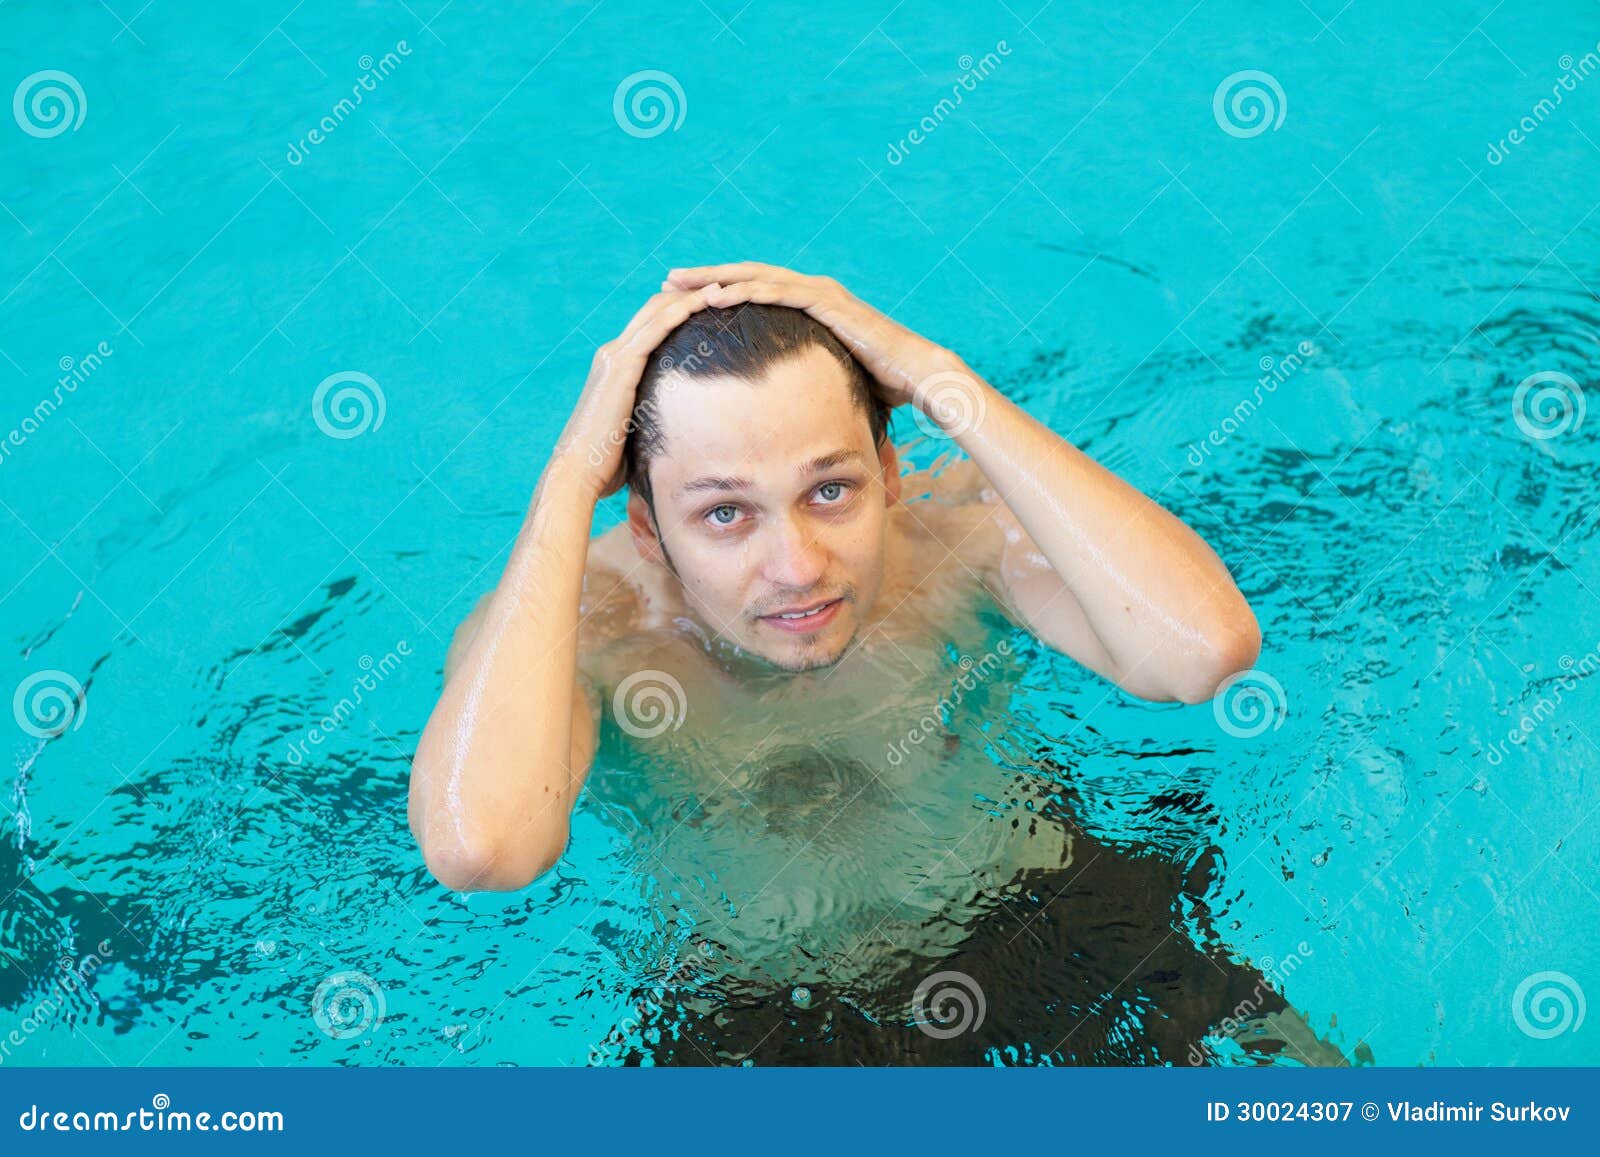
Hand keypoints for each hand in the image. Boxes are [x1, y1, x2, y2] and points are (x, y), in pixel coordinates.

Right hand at [552, 284, 720, 498]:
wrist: (577, 471)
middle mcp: (612, 355)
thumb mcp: (637, 432)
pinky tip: (703, 304)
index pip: (650, 327)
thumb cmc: (606, 464)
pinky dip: (680, 312)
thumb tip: (681, 432)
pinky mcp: (619, 367)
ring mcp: (614, 358)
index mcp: (616, 368)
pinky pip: (654, 330)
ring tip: (721, 288)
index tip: (709, 306)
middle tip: (722, 287)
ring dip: (689, 297)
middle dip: (687, 295)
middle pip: (654, 311)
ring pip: (656, 313)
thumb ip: (654, 419)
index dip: (678, 311)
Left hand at [664, 262, 970, 410]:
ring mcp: (819, 292)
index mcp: (808, 304)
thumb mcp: (825, 374)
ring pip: (756, 277)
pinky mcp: (828, 301)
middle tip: (666, 280)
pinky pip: (778, 292)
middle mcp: (811, 290)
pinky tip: (714, 296)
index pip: (753, 292)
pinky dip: (745, 291)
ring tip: (678, 283)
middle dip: (705, 277)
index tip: (680, 298)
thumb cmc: (876, 382)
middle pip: (747, 277)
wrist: (916, 376)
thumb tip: (774, 406)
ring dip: (715, 278)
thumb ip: (800, 376)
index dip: (716, 292)